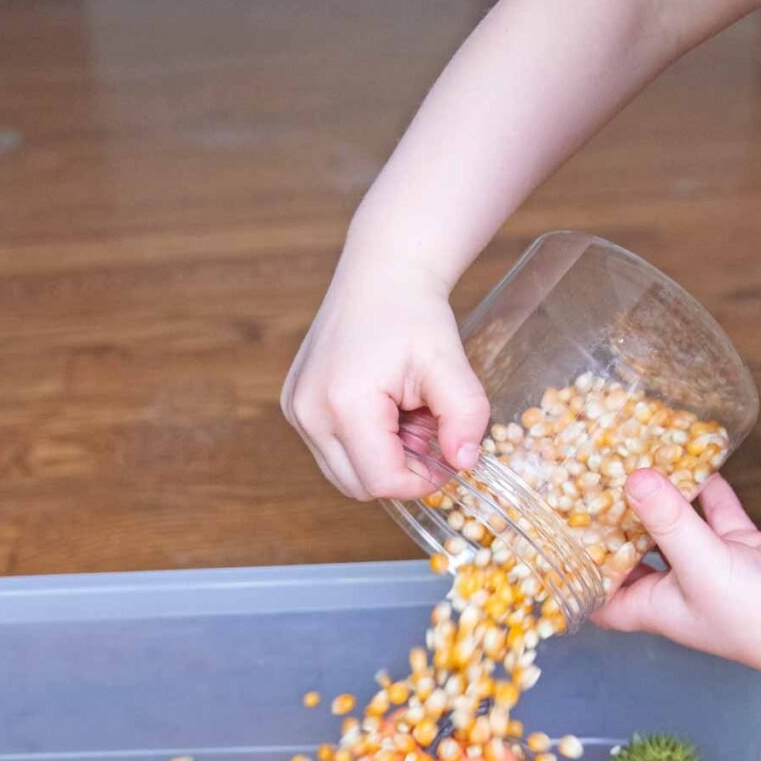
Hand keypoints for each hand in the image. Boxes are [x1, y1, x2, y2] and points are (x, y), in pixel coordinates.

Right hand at [281, 252, 489, 500]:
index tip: (446, 456)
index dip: (422, 481)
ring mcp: (295, 411)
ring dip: (380, 462)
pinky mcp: (294, 408)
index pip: (382, 480)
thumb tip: (466, 462)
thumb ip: (466, 416)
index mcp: (344, 402)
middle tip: (427, 433)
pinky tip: (382, 412)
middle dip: (400, 472)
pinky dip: (362, 447)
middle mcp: (309, 411)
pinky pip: (331, 453)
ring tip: (404, 420)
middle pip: (359, 486)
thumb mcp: (450, 362)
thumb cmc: (414, 313)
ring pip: (343, 475)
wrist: (381, 275)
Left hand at [593, 470, 760, 680]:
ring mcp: (708, 568)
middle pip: (632, 556)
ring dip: (661, 503)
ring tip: (639, 467)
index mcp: (651, 606)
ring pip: (674, 530)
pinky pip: (717, 516)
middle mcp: (675, 589)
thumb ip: (666, 520)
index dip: (578, 577)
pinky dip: (709, 493)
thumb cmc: (751, 615)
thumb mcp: (698, 564)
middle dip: (616, 526)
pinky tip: (699, 465)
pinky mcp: (741, 550)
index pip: (601, 597)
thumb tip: (633, 478)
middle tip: (593, 485)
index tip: (559, 543)